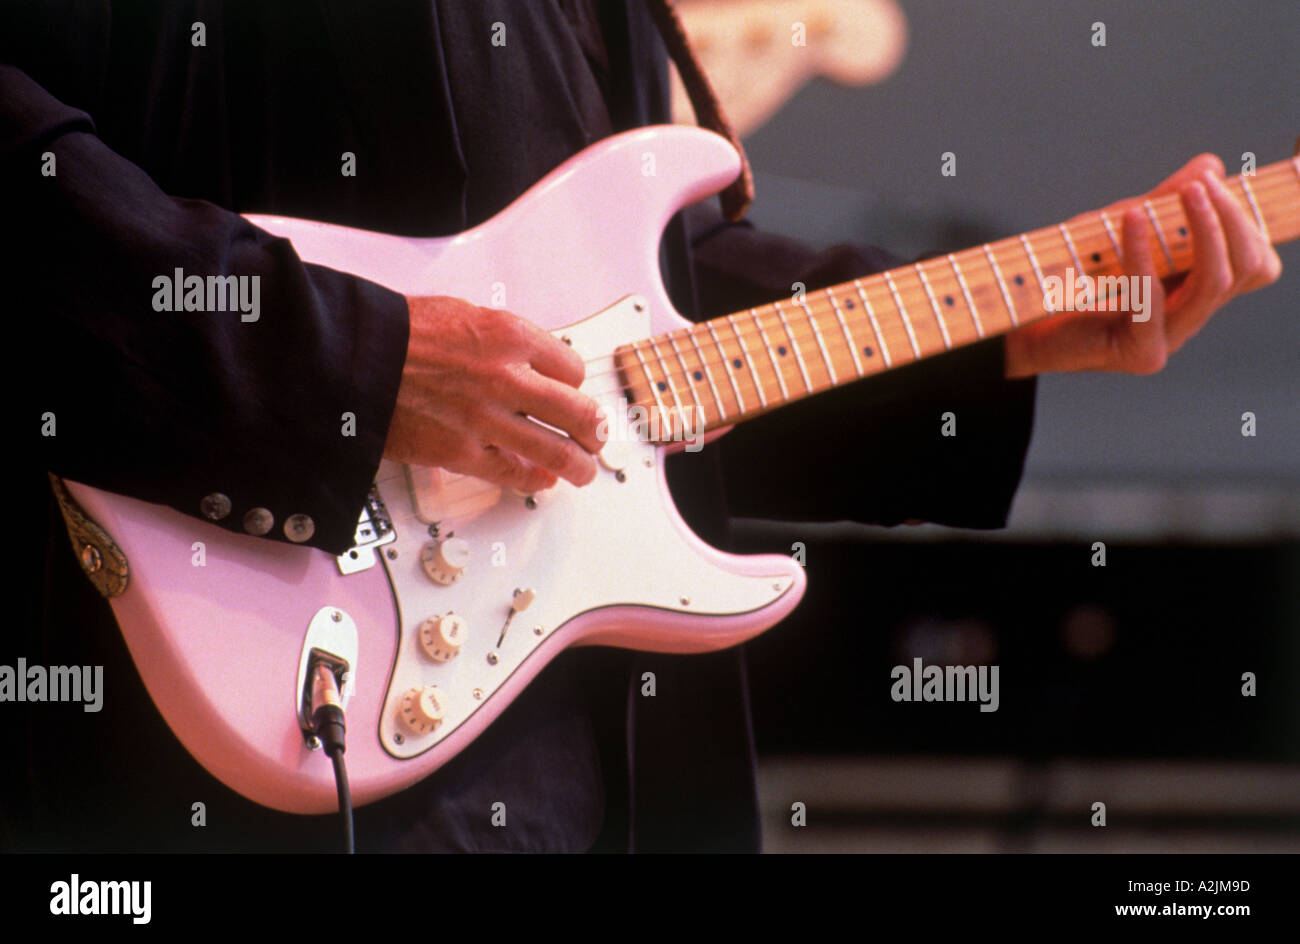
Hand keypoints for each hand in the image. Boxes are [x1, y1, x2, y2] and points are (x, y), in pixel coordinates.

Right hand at [383, 296, 601, 490]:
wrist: (352, 357)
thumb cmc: (398, 333)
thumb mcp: (463, 314)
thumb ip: (502, 341)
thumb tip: (527, 361)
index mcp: (510, 336)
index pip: (571, 369)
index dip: (574, 384)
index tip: (570, 393)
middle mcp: (507, 378)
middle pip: (578, 413)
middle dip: (594, 430)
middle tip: (596, 437)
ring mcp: (488, 419)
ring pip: (557, 451)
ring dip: (578, 465)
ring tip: (583, 471)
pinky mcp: (463, 452)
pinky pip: (514, 473)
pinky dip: (534, 480)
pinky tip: (542, 480)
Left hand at [1004, 154, 1282, 377]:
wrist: (1018, 324)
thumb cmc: (1069, 278)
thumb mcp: (1119, 229)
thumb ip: (1164, 202)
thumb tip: (1210, 165)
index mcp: (1195, 290)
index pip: (1254, 261)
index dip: (1245, 219)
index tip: (1214, 180)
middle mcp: (1190, 317)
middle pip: (1246, 269)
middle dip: (1231, 218)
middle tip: (1203, 184)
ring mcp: (1169, 340)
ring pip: (1214, 284)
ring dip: (1205, 231)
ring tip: (1186, 193)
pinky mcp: (1141, 355)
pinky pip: (1154, 301)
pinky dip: (1144, 255)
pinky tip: (1130, 222)